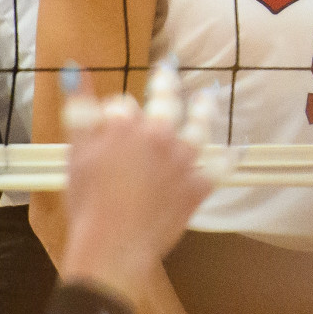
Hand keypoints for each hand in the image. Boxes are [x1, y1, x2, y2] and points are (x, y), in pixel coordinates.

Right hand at [58, 65, 214, 305]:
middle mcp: (159, 133)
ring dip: (204, 107)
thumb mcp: (76, 153)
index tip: (113, 116)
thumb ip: (80, 110)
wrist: (113, 245)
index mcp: (126, 124)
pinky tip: (237, 148)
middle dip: (166, 82)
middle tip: (169, 68)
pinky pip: (220, 167)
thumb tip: (75, 69)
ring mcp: (183, 159)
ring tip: (208, 95)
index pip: (122, 104)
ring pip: (199, 125)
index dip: (115, 110)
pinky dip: (230, 157)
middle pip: (167, 99)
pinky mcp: (198, 185)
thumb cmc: (88, 202)